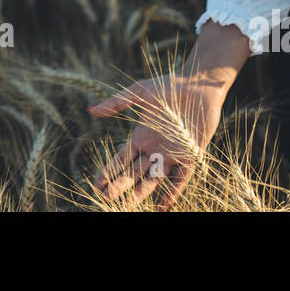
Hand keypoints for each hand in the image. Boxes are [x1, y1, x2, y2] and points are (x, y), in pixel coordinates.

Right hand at [87, 72, 226, 210]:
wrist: (199, 84)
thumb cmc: (169, 86)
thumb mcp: (139, 92)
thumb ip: (116, 103)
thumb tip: (90, 110)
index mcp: (141, 136)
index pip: (121, 160)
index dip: (109, 173)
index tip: (97, 186)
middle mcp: (154, 149)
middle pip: (133, 173)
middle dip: (120, 186)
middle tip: (107, 200)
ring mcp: (172, 154)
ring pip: (153, 179)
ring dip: (141, 192)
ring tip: (129, 205)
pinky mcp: (191, 155)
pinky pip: (180, 178)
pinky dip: (172, 192)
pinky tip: (163, 206)